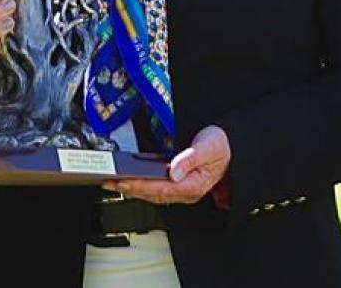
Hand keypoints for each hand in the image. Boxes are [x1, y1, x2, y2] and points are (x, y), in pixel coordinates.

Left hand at [102, 125, 230, 204]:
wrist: (231, 146)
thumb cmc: (221, 146)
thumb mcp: (208, 148)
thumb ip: (190, 159)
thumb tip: (174, 171)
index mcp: (194, 185)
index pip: (161, 189)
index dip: (140, 186)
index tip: (123, 182)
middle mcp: (187, 191)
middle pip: (154, 194)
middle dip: (130, 189)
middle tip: (109, 182)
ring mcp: (183, 189)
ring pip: (154, 194)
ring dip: (134, 189)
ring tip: (114, 183)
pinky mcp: (179, 184)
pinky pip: (158, 189)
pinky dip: (142, 186)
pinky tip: (131, 182)